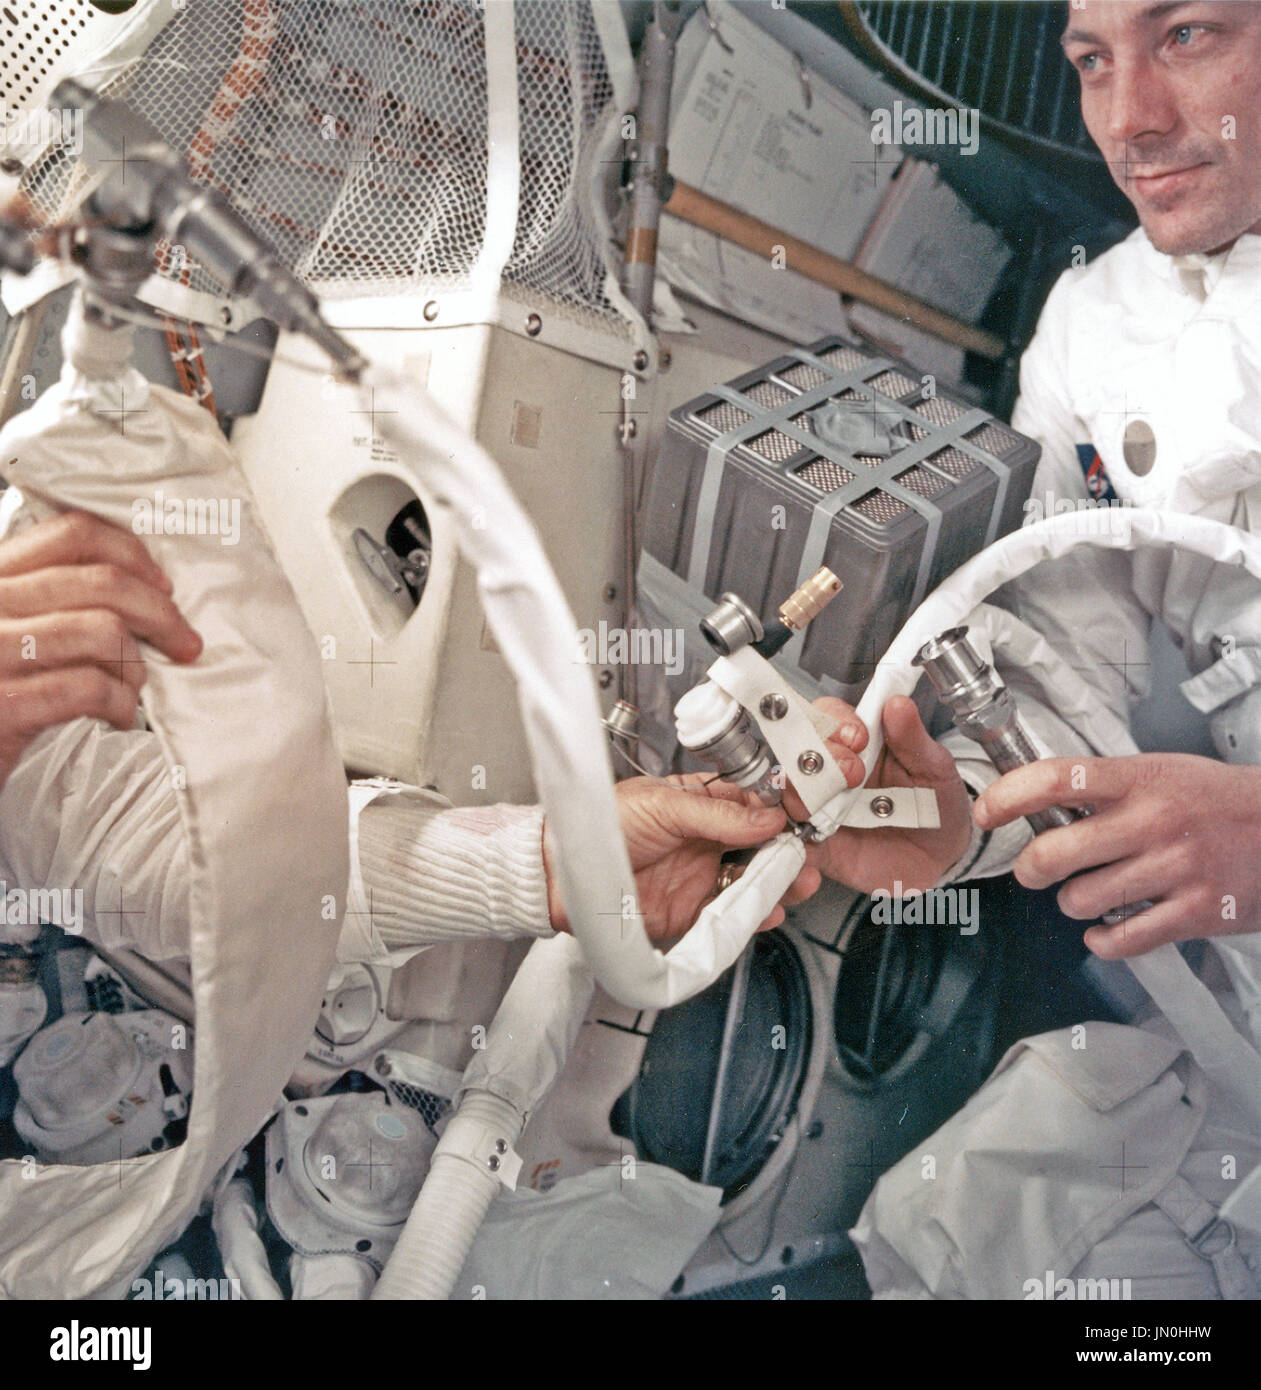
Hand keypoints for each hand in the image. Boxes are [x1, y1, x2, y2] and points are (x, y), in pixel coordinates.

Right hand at [0, 511, 202, 788]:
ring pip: (104, 632)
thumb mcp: (12, 627)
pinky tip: (118, 715)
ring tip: (132, 687)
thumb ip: (56, 600)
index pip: (74, 533)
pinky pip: (89, 687)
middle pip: (103, 583)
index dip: (133, 556)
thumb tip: (148, 591)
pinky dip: (120, 702)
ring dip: (136, 664)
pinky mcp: (5, 704)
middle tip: (184, 644)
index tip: (163, 588)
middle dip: (162, 615)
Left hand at [542, 774, 825, 942]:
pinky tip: (770, 910)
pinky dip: (757, 915)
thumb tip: (767, 815)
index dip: (782, 808)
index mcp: (699, 802)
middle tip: (807, 853)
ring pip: (755, 879)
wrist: (564, 876)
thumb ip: (718, 814)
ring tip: (798, 882)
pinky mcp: (693, 911)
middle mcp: (705, 838)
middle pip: (763, 844)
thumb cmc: (601, 826)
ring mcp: (701, 875)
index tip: (805, 813)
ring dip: (781, 882)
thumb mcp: (663, 806)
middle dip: (790, 849)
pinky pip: (733, 915)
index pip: (753, 802)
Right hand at [798, 696, 972, 894]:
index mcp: (855, 743)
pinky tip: (812, 844)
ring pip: (784, 794)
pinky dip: (789, 842)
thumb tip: (898, 704)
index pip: (825, 717)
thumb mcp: (935, 768)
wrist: (942, 857)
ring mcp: (818, 808)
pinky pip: (789, 843)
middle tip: (852, 775)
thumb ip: (913, 739)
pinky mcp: (815, 846)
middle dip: (816, 760)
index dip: (834, 723)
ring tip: (819, 811)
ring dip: (796, 798)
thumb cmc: (937, 803)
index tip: (858, 738)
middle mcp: (828, 771)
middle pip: (795, 751)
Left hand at [975, 752, 1260, 958]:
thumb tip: (1030, 800)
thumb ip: (1101, 786)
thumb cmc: (1214, 800)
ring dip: (1071, 903)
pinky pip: (1122, 939)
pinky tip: (1108, 929)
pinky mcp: (1195, 912)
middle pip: (1056, 852)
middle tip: (1033, 869)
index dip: (1008, 796)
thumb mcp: (1159, 772)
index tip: (986, 812)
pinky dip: (1103, 941)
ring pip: (1082, 900)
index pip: (1056, 779)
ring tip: (1089, 893)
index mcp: (1139, 779)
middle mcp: (1154, 821)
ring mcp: (1176, 869)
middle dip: (1029, 867)